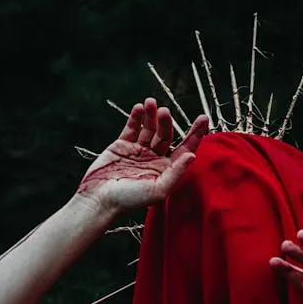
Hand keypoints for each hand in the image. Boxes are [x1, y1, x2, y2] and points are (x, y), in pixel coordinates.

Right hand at [75, 97, 209, 213]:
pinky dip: (136, 118)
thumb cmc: (129, 200)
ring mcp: (138, 151)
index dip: (195, 134)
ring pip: (149, 129)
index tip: (203, 118)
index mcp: (166, 170)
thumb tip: (192, 155)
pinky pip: (132, 128)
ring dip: (152, 116)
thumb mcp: (157, 190)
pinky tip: (140, 108)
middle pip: (166, 135)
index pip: (185, 148)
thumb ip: (175, 173)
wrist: (99, 200)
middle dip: (166, 122)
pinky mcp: (121, 146)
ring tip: (151, 103)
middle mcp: (154, 159)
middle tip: (164, 112)